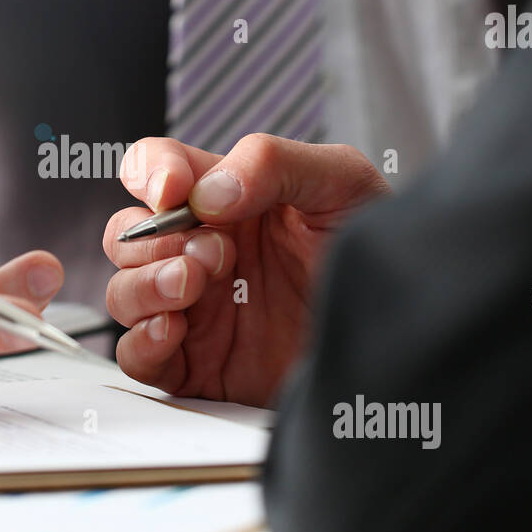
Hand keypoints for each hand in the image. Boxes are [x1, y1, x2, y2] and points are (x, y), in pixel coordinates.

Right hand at [103, 134, 388, 406]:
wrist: (409, 334)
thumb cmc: (386, 258)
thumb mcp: (342, 185)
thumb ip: (272, 164)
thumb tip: (206, 193)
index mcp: (230, 200)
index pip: (157, 169)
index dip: (150, 173)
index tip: (172, 191)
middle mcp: (205, 252)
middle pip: (128, 233)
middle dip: (155, 238)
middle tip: (215, 253)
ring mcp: (198, 310)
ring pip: (123, 291)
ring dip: (145, 284)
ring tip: (195, 286)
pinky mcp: (199, 367)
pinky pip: (137, 357)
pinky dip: (141, 341)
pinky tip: (176, 330)